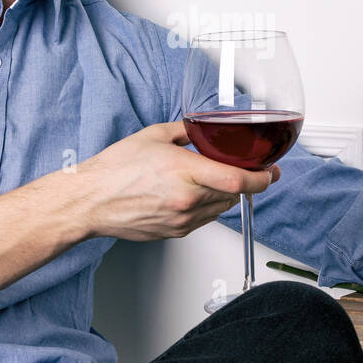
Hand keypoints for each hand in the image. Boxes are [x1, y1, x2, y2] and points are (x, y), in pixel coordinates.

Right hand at [76, 121, 279, 242]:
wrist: (90, 201)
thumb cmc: (114, 170)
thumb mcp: (153, 135)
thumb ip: (185, 131)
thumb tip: (202, 129)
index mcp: (184, 171)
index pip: (238, 180)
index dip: (262, 177)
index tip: (271, 172)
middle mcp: (186, 199)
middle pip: (235, 196)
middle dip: (244, 183)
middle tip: (245, 171)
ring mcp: (181, 220)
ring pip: (221, 210)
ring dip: (225, 196)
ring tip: (211, 181)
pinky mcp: (175, 233)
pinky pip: (204, 220)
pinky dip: (206, 207)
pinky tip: (192, 195)